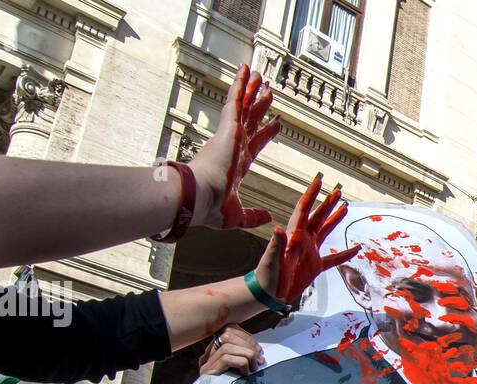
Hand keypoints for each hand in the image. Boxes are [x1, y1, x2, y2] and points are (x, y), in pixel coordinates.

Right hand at [189, 63, 280, 229]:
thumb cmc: (212, 208)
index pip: (255, 144)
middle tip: (269, 92)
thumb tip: (269, 218)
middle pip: (251, 120)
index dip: (267, 133)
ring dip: (252, 90)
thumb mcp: (239, 214)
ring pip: (244, 106)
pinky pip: (236, 100)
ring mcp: (231, 135)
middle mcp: (234, 146)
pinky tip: (246, 71)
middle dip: (260, 107)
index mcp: (236, 164)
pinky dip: (241, 85)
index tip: (276, 123)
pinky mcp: (228, 126)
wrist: (200, 198)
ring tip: (260, 76)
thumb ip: (254, 215)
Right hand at [200, 325, 263, 375]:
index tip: (259, 350)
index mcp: (216, 351)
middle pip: (228, 335)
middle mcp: (209, 355)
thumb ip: (245, 355)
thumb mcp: (242, 368)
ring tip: (254, 368)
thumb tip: (258, 350)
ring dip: (247, 355)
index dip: (246, 337)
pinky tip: (246, 374)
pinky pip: (227, 359)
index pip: (229, 330)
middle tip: (259, 360)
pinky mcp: (209, 372)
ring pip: (228, 346)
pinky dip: (241, 363)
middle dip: (248, 345)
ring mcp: (207, 364)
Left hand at [253, 173, 360, 306]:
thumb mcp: (271, 260)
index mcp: (293, 235)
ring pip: (325, 232)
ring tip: (344, 208)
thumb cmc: (267, 276)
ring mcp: (310, 252)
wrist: (268, 293)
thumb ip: (276, 244)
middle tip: (337, 190)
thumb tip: (277, 228)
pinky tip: (355, 249)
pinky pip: (333, 259)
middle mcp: (303, 240)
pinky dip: (344, 255)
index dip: (311, 194)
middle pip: (318, 217)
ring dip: (334, 220)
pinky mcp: (315, 266)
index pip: (304, 210)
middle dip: (327, 203)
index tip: (319, 181)